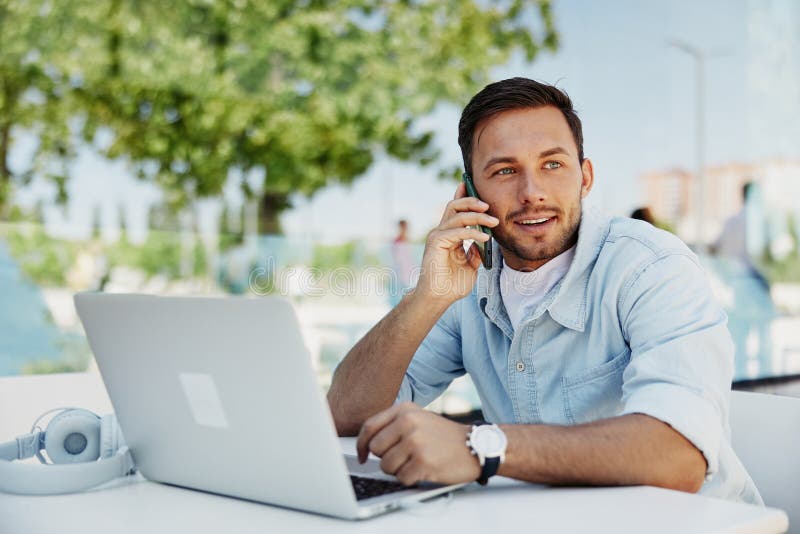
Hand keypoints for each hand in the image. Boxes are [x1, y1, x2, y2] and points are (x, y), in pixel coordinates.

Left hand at [356, 402, 480, 485]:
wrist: (476, 445)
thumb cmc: (444, 436)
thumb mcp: (418, 418)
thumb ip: (393, 425)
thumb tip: (366, 445)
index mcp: (404, 409)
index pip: (369, 427)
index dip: (361, 445)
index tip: (362, 456)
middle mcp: (408, 422)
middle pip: (375, 449)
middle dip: (386, 458)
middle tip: (404, 458)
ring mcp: (415, 442)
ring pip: (386, 466)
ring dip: (399, 470)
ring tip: (416, 462)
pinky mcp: (423, 461)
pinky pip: (401, 478)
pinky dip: (411, 478)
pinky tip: (424, 470)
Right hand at [415, 183, 498, 304]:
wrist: (439, 298)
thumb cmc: (452, 285)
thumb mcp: (471, 266)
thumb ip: (475, 252)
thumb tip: (483, 242)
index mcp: (448, 235)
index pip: (455, 210)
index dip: (464, 197)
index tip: (476, 189)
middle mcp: (441, 232)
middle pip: (454, 205)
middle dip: (472, 201)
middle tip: (488, 206)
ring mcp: (437, 236)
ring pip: (457, 215)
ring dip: (477, 216)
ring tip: (493, 221)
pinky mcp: (436, 242)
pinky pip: (457, 231)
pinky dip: (473, 232)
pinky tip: (484, 237)